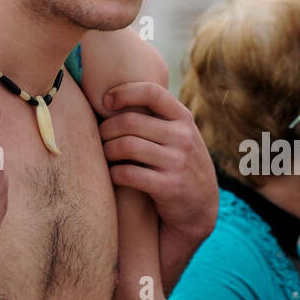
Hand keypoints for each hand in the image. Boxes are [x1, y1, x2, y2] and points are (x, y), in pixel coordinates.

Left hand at [98, 82, 216, 243]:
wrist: (201, 207)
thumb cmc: (180, 163)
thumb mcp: (180, 135)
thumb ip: (158, 116)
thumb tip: (114, 94)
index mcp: (184, 118)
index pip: (151, 92)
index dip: (124, 92)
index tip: (106, 102)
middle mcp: (183, 137)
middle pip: (130, 122)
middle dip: (106, 129)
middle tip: (98, 136)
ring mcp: (177, 162)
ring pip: (126, 146)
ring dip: (107, 151)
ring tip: (104, 154)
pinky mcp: (168, 186)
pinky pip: (128, 174)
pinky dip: (114, 173)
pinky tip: (112, 173)